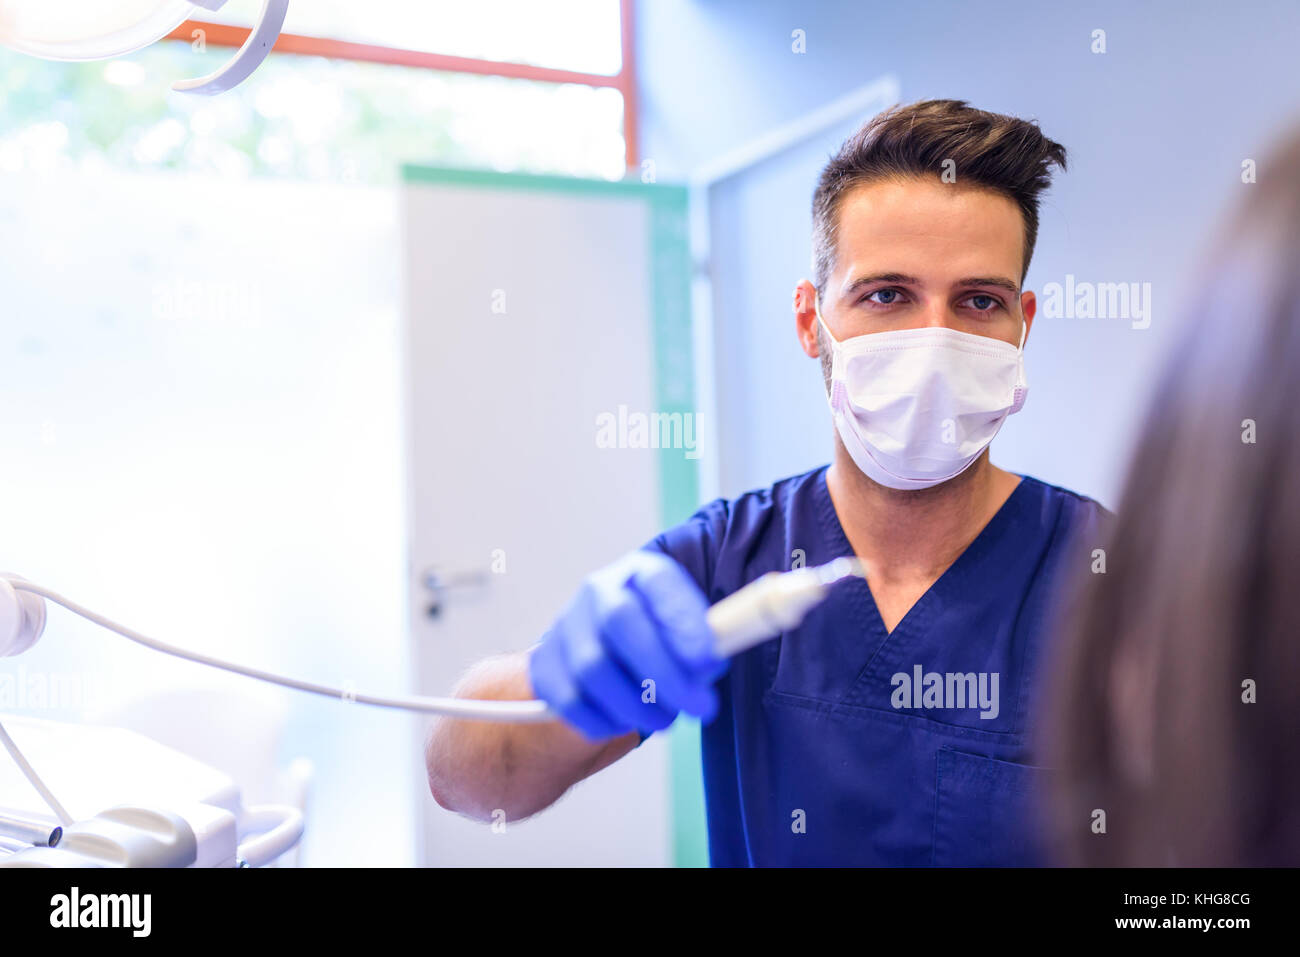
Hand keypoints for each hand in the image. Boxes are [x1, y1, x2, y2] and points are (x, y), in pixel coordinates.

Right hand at [528, 550, 725, 739]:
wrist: (602, 649)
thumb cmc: (657, 638)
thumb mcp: (687, 628)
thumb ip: (701, 641)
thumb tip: (702, 666)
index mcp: (640, 573)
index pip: (658, 582)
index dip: (684, 620)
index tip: (711, 662)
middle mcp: (598, 591)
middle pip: (619, 622)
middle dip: (664, 673)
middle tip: (700, 708)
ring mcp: (565, 628)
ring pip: (593, 669)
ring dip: (638, 705)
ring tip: (665, 718)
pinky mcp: (545, 668)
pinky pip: (571, 702)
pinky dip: (607, 722)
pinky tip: (627, 721)